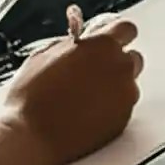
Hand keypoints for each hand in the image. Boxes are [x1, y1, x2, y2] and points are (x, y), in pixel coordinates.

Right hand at [5, 7, 143, 164]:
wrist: (32, 136)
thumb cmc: (32, 98)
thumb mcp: (44, 54)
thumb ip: (71, 43)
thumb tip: (80, 40)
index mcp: (101, 46)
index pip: (126, 28)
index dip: (116, 34)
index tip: (109, 40)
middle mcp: (120, 68)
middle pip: (131, 57)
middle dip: (115, 62)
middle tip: (93, 71)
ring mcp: (125, 95)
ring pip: (128, 83)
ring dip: (114, 86)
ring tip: (85, 96)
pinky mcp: (124, 119)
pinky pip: (124, 106)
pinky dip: (111, 107)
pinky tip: (88, 112)